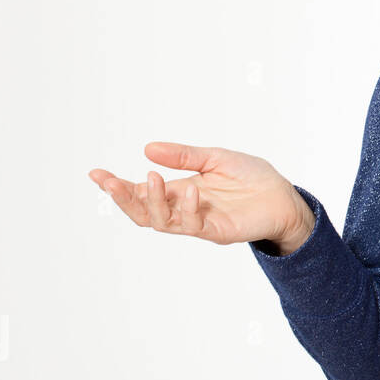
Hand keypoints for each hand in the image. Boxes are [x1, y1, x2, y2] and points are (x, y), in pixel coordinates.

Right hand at [88, 142, 314, 248]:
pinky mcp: (216, 231)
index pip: (141, 191)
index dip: (117, 185)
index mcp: (180, 190)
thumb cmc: (252, 178)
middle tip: (108, 181)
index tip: (95, 173)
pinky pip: (193, 224)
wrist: (284, 196)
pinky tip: (190, 189)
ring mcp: (199, 222)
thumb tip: (147, 148)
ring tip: (151, 177)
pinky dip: (187, 207)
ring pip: (161, 222)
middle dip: (123, 197)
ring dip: (151, 201)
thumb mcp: (215, 158)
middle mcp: (184, 208)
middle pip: (142, 212)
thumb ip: (184, 156)